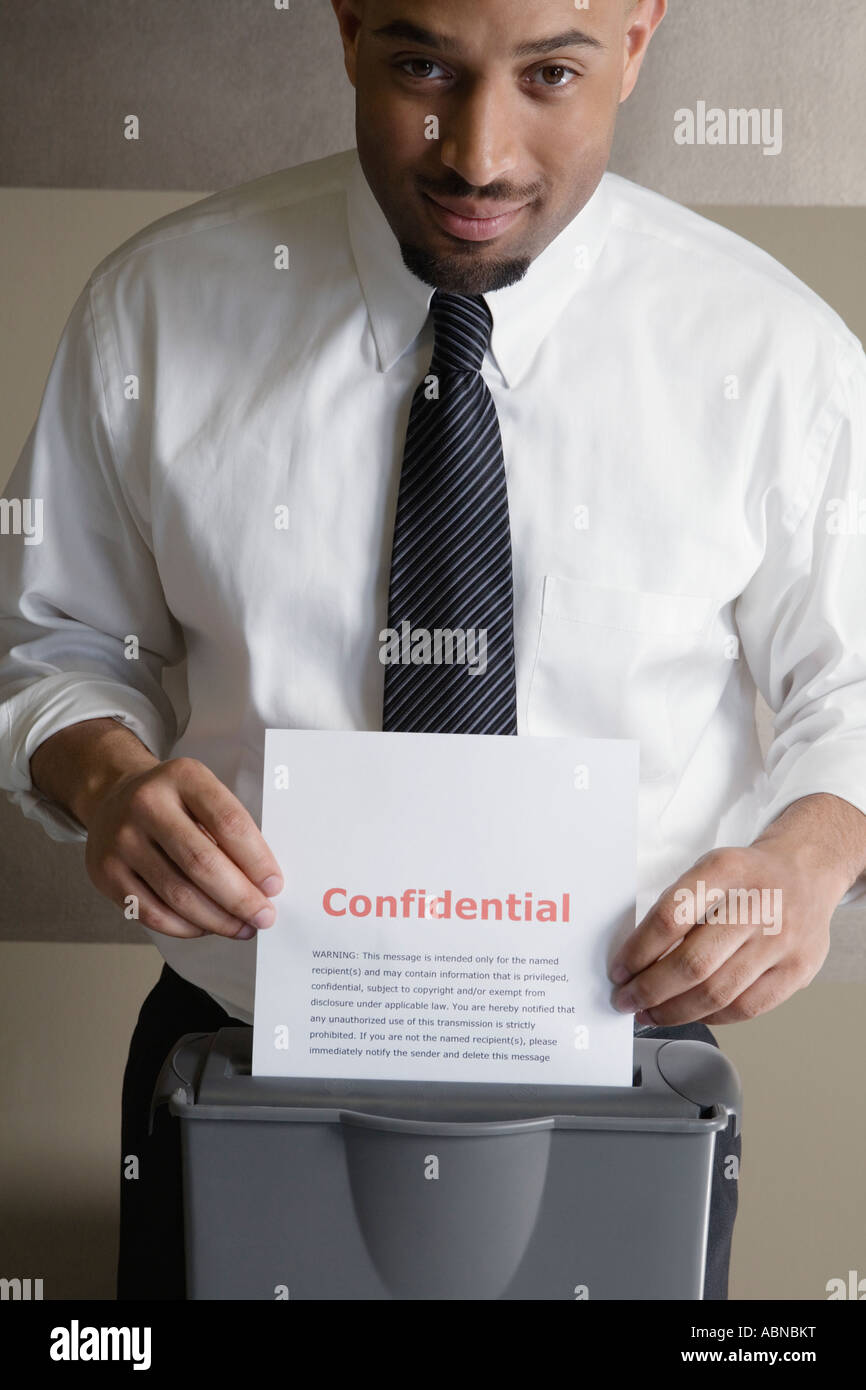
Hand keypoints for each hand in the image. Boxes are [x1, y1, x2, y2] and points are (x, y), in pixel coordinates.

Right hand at [81, 756, 282, 940]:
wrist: (114, 797)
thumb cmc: (173, 802)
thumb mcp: (203, 793)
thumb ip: (231, 830)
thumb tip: (262, 886)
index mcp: (183, 777)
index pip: (229, 823)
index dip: (257, 860)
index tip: (274, 886)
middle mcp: (146, 804)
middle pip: (202, 863)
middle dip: (241, 898)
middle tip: (264, 916)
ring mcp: (121, 839)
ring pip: (178, 895)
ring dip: (218, 919)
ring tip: (241, 927)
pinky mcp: (105, 872)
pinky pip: (152, 913)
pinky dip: (186, 928)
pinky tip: (206, 926)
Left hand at [606, 839, 846, 1025]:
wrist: (805, 873)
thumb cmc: (747, 877)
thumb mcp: (709, 870)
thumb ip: (676, 908)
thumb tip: (636, 960)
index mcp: (725, 871)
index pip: (671, 918)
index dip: (638, 952)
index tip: (619, 971)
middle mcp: (757, 905)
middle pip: (694, 963)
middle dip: (650, 990)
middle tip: (627, 1001)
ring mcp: (782, 941)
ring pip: (719, 992)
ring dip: (675, 1011)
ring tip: (652, 1014)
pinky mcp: (798, 970)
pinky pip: (747, 1008)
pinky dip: (712, 1017)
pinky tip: (692, 1014)